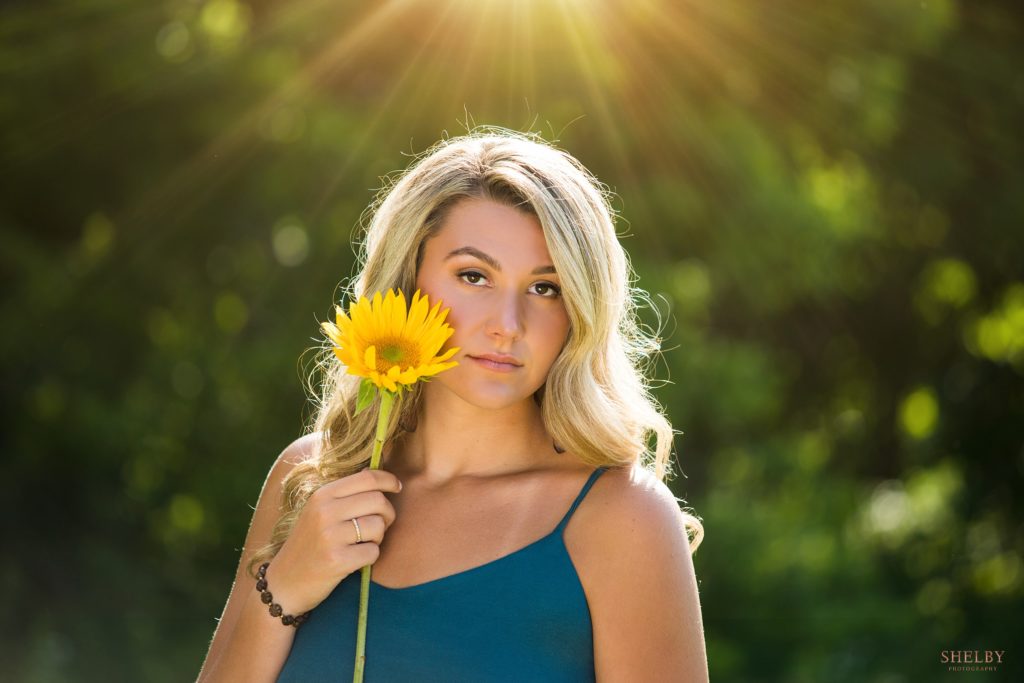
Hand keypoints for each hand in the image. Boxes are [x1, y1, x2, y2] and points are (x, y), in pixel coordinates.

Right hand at [262, 468, 401, 614]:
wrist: (284, 583)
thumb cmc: (309, 544)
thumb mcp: (319, 511)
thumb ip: (345, 494)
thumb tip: (376, 473)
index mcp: (322, 495)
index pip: (368, 478)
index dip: (389, 480)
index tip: (397, 487)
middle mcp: (325, 512)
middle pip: (378, 501)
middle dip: (388, 513)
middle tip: (379, 525)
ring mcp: (330, 536)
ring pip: (378, 526)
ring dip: (378, 538)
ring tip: (362, 544)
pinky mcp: (337, 561)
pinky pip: (373, 552)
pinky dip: (370, 557)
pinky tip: (355, 560)